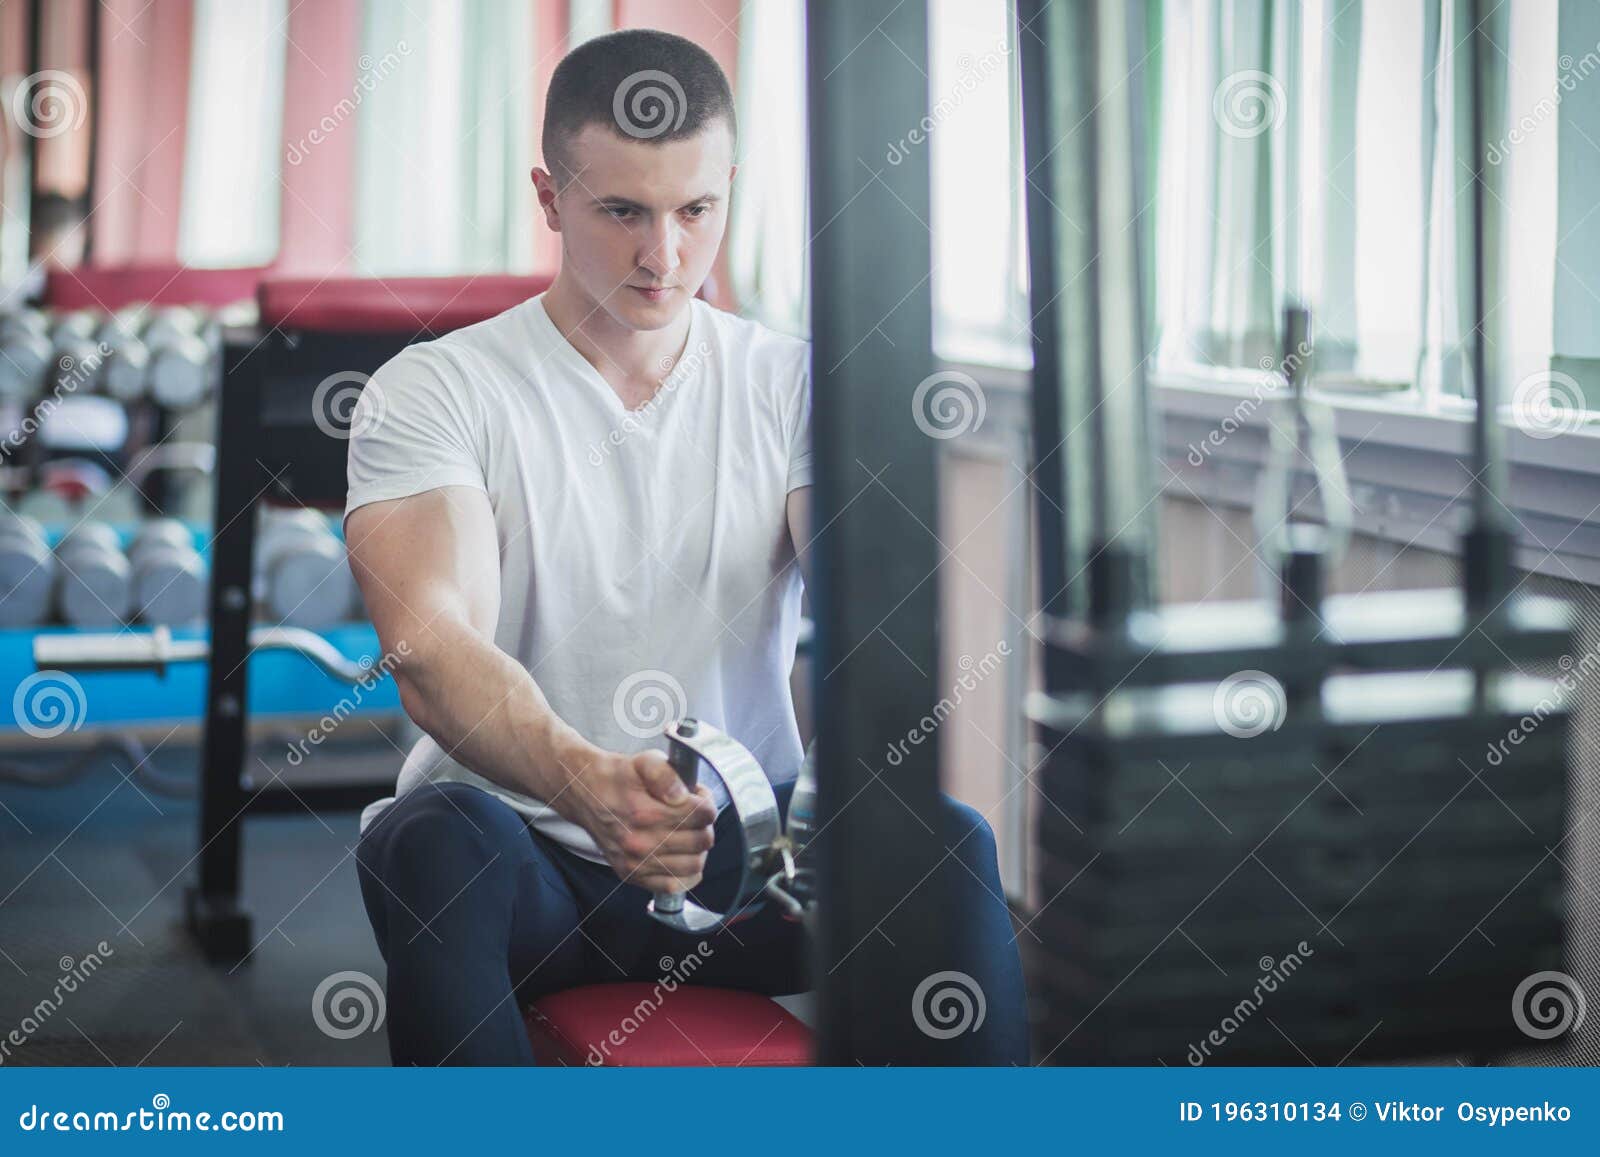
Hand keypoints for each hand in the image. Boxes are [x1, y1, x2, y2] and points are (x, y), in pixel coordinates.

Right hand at [570, 749, 716, 892]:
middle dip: (705, 823)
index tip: (699, 796)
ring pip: (694, 864)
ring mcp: (635, 863)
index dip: (706, 802)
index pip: (702, 814)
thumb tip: (683, 796)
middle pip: (702, 840)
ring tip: (689, 832)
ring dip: (699, 848)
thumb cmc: (617, 777)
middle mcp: (639, 842)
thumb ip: (666, 773)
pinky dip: (686, 872)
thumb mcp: (642, 761)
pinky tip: (682, 855)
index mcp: (645, 812)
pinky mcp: (631, 875)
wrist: (584, 793)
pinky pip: (673, 885)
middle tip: (695, 813)